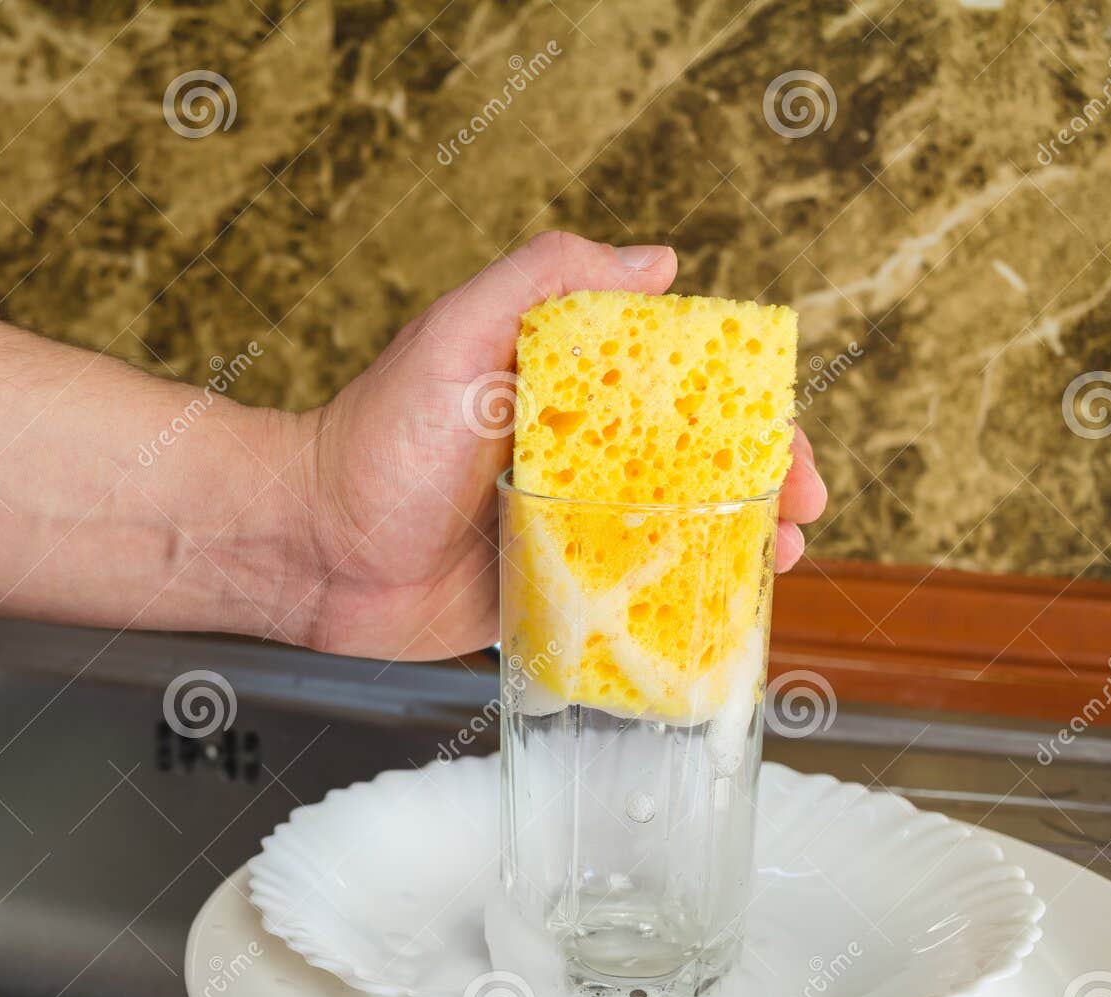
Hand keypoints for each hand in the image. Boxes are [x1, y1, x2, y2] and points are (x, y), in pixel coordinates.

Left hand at [297, 231, 826, 660]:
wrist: (309, 551)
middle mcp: (575, 456)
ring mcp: (564, 528)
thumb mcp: (454, 336)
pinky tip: (716, 621)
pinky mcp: (545, 593)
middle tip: (801, 517)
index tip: (788, 439)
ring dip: (736, 547)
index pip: (682, 390)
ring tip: (778, 565)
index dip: (749, 411)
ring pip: (672, 535)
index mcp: (565, 389)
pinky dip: (676, 608)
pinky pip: (624, 601)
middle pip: (695, 467)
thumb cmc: (373, 439)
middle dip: (763, 487)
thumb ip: (541, 281)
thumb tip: (657, 261)